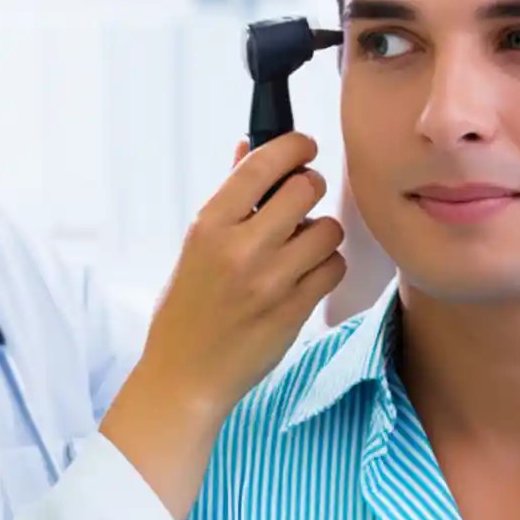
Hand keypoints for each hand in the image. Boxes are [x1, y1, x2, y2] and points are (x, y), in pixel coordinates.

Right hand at [99, 132, 344, 519]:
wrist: (185, 374)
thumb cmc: (186, 307)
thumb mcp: (195, 246)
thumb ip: (229, 197)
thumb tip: (249, 148)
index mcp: (209, 226)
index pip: (263, 163)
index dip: (294, 145)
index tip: (303, 147)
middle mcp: (240, 249)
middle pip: (306, 188)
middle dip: (310, 187)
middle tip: (301, 200)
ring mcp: (270, 281)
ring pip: (327, 229)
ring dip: (320, 232)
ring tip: (300, 245)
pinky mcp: (294, 310)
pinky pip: (333, 267)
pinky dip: (325, 266)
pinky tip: (305, 274)